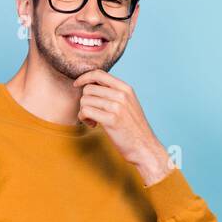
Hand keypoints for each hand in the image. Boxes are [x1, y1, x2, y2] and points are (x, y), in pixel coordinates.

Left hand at [72, 69, 172, 185]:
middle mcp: (122, 95)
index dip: (84, 77)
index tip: (77, 85)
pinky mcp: (111, 120)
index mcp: (126, 89)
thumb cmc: (133, 128)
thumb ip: (114, 92)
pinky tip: (92, 124)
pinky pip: (86, 111)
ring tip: (93, 120)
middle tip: (91, 112)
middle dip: (84, 100)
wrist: (144, 147)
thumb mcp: (128, 104)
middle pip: (88, 88)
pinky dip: (84, 118)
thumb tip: (91, 83)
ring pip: (85, 100)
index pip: (99, 74)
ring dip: (84, 111)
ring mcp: (117, 107)